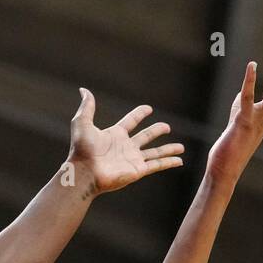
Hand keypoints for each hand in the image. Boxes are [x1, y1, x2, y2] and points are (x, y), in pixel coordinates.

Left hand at [67, 89, 183, 194]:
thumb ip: (87, 107)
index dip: (139, 114)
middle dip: (156, 131)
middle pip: (146, 136)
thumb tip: (83, 90)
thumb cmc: (81, 150)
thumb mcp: (82, 123)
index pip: (131, 121)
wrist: (84, 172)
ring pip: (155, 152)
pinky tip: (180, 161)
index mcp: (115, 134)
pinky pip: (157, 165)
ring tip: (181, 147)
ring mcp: (133, 159)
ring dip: (168, 149)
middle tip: (166, 126)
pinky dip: (169, 162)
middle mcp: (126, 146)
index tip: (148, 109)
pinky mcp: (138, 170)